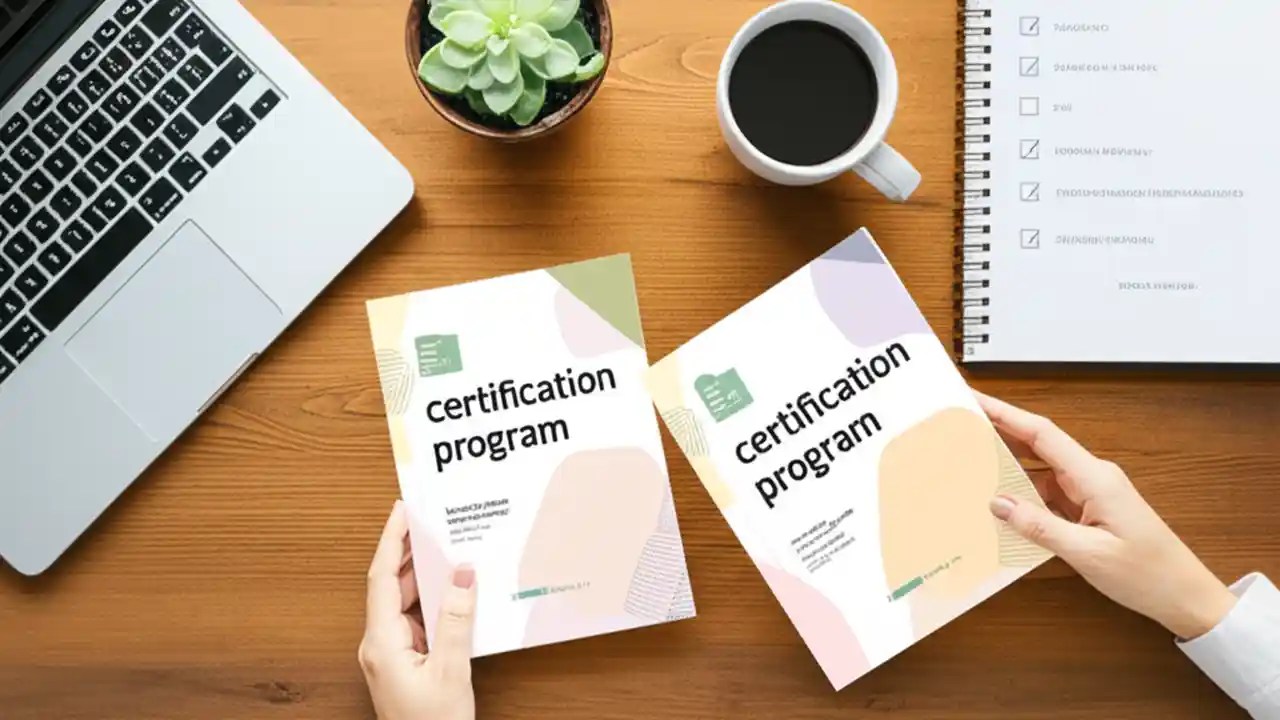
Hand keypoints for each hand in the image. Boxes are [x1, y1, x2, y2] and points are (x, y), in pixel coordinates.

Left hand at [360, 501, 477, 719]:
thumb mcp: (451, 670)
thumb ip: (457, 619)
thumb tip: (462, 573)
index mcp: (382, 642)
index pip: (383, 577)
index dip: (392, 540)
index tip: (403, 510)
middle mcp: (379, 644)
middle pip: (391, 585)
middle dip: (410, 551)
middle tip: (431, 520)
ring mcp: (390, 653)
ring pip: (404, 602)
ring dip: (424, 576)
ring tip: (447, 547)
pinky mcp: (404, 661)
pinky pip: (415, 619)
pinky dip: (432, 600)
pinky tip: (453, 591)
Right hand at [977, 392, 1236, 639]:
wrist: (1184, 595)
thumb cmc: (1147, 574)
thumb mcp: (1087, 554)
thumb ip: (1039, 526)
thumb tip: (999, 503)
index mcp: (1095, 478)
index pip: (1042, 434)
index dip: (1005, 413)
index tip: (975, 400)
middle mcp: (1093, 477)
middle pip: (1038, 445)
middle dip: (1000, 432)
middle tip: (962, 427)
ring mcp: (1091, 492)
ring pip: (1040, 472)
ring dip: (1009, 469)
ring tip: (972, 467)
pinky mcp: (1089, 509)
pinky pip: (1048, 495)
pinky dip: (1024, 497)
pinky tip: (1003, 507)